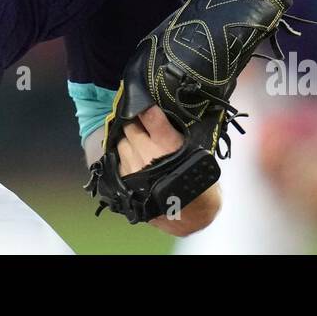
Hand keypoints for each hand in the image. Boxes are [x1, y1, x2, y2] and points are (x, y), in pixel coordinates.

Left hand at [118, 105, 220, 235]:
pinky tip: (135, 161)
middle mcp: (146, 153)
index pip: (149, 114)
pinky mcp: (124, 180)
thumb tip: (158, 113)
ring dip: (129, 141)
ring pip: (121, 142)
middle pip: (130, 126)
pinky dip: (125, 157)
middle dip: (136, 125)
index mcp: (167, 144)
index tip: (142, 99)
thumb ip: (175, 133)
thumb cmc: (198, 181)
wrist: (191, 215)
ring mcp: (133, 168)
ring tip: (140, 146)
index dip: (143, 105)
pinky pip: (118, 159)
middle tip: (144, 128)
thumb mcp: (195, 152)